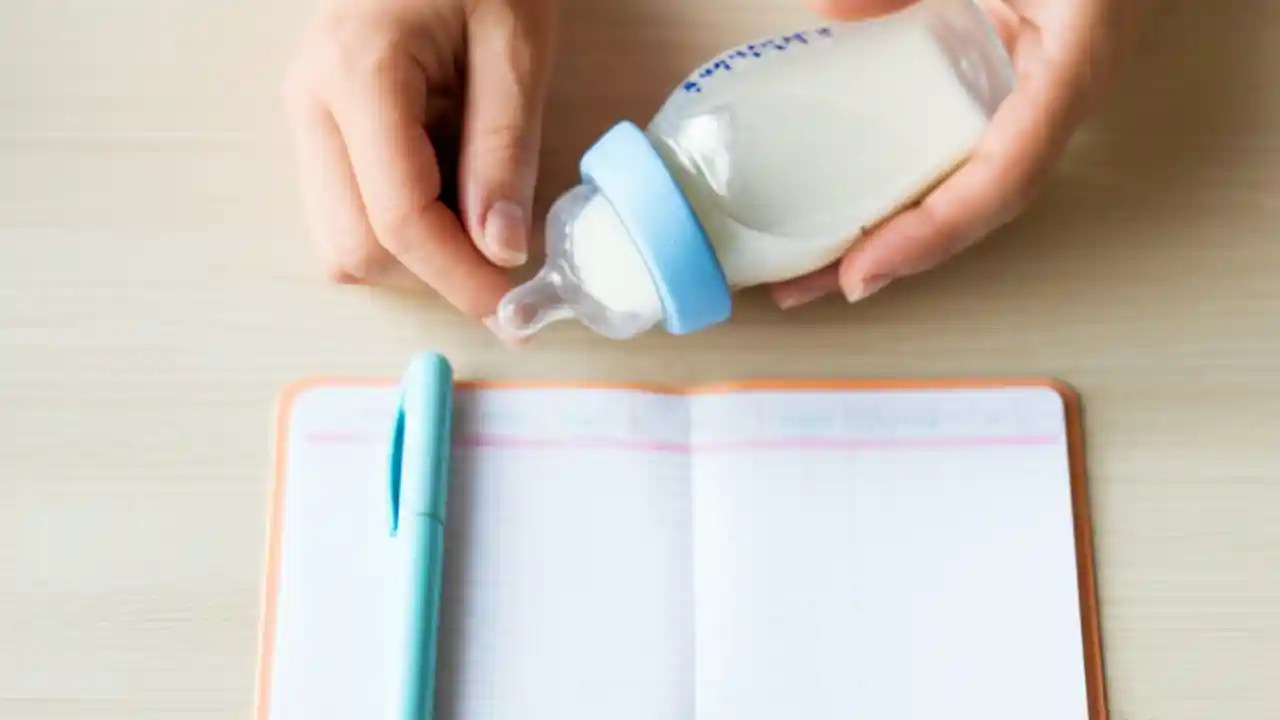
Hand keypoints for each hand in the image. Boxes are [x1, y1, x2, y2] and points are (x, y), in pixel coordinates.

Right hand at [283, 0, 555, 321]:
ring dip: (414, 257)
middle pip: (354, 248)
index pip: (398, 219)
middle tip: (502, 267)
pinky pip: (347, 212)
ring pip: (341, 241)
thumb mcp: (516, 47)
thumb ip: (505, 152)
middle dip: (432, 274)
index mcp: (358, 74)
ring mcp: (305, 116)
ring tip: (478, 214)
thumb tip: (500, 252)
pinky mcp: (317, 126)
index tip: (514, 310)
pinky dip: (401, 229)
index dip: (459, 277)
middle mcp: (311, 103)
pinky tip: (449, 192)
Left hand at [772, 0, 1158, 308]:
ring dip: (882, 227)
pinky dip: (894, 179)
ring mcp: (1027, 102)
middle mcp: (1050, 105)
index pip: (1002, 179)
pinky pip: (946, 147)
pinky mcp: (1003, 86)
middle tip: (803, 288)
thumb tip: (833, 8)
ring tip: (809, 264)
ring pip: (953, 187)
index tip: (864, 271)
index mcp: (1070, 73)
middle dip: (884, 255)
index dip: (932, 233)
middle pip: (966, 207)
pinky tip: (842, 197)